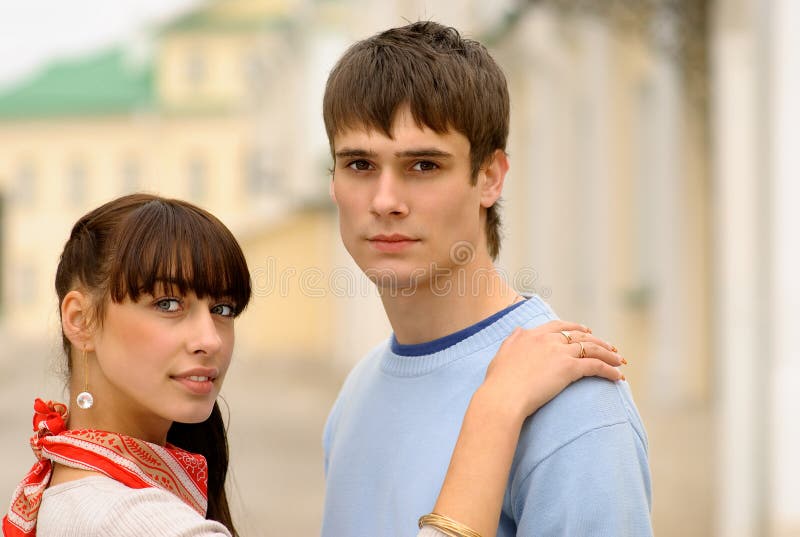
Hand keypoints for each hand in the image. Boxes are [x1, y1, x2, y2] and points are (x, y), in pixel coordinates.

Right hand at [481, 320, 625, 422]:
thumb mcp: (502, 353)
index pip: (559, 326)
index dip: (576, 328)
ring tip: (620, 362)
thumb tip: (520, 329)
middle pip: (581, 336)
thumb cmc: (499, 382)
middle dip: (599, 341)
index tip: (586, 331)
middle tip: (611, 348)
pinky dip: (609, 371)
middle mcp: (548, 339)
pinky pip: (596, 366)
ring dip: (609, 355)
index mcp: (532, 334)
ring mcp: (559, 352)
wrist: (503, 396)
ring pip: (592, 348)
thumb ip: (513, 339)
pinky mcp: (569, 367)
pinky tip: (618, 377)